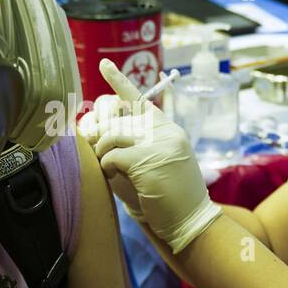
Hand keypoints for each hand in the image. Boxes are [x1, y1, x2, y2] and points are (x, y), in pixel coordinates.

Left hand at [77, 59, 220, 253]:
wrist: (190, 222)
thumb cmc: (167, 198)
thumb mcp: (154, 163)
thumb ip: (134, 143)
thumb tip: (98, 130)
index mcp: (168, 129)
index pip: (139, 99)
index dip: (118, 81)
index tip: (103, 65)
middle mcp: (165, 131)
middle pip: (117, 119)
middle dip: (101, 135)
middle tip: (99, 153)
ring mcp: (159, 144)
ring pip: (112, 134)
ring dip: (102, 152)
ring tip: (109, 167)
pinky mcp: (148, 160)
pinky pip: (111, 154)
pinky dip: (105, 166)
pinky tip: (113, 176)